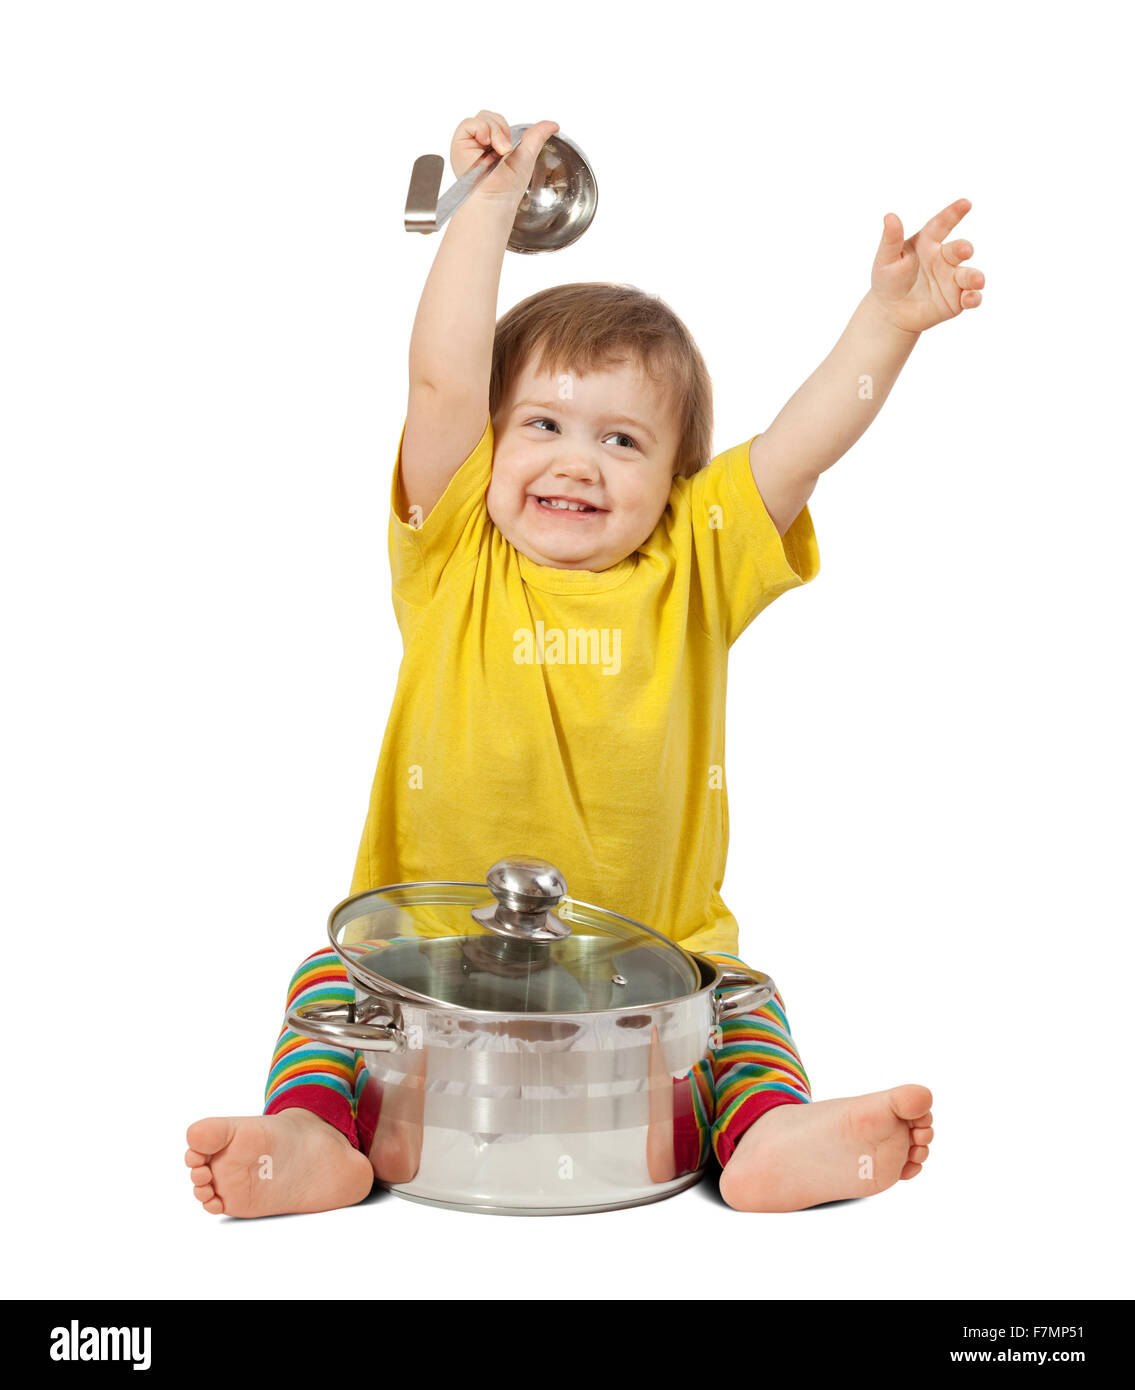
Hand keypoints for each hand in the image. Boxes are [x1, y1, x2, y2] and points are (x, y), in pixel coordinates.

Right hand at [449, 110, 560, 206]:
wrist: (497, 197)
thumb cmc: (508, 187)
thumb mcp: (526, 155)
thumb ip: (537, 136)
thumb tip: (553, 124)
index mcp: (490, 145)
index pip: (497, 122)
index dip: (506, 130)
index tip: (509, 149)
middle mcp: (478, 143)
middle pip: (490, 116)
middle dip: (502, 130)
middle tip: (505, 151)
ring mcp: (468, 143)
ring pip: (482, 117)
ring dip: (495, 132)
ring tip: (498, 152)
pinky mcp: (459, 143)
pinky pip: (470, 123)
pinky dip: (482, 130)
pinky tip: (486, 145)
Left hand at [868, 198, 984, 333]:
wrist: (890, 312)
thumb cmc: (888, 281)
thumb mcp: (885, 260)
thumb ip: (891, 240)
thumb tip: (889, 216)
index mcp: (928, 244)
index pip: (941, 225)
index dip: (953, 213)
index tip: (965, 203)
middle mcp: (944, 258)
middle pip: (959, 249)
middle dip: (964, 248)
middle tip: (965, 250)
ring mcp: (952, 279)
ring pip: (969, 275)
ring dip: (975, 277)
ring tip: (977, 281)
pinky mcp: (956, 300)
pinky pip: (970, 297)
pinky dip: (974, 298)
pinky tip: (970, 300)